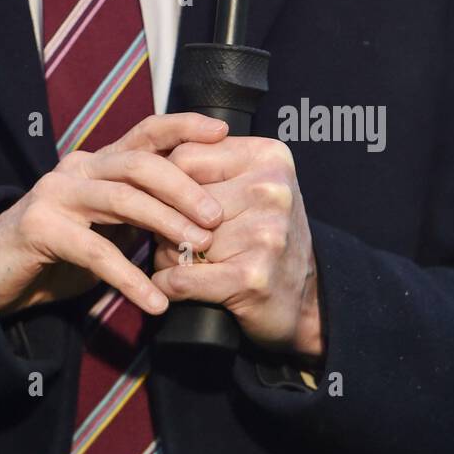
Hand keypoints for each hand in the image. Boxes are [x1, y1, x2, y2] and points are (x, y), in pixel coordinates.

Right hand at [0, 114, 229, 317]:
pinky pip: (94, 251)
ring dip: (164, 223)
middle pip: (138, 163)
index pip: (145, 133)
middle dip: (183, 187)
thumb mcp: (108, 225)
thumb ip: (142, 211)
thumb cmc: (60, 249)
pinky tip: (154, 302)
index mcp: (97, 161)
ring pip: (120, 198)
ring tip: (196, 249)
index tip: (222, 132)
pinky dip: (129, 278)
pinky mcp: (39, 228)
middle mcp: (77, 168)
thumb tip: (203, 216)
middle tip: (215, 217)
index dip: (183, 127)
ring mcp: (55, 194)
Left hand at [149, 134, 323, 361]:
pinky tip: (173, 284)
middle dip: (165, 220)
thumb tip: (148, 161)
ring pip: (177, 238)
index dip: (167, 182)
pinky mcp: (252, 277)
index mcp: (269, 157)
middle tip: (177, 237)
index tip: (174, 200)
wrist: (306, 298)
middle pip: (178, 198)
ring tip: (184, 260)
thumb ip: (209, 163)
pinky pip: (181, 276)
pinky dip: (167, 283)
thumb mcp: (250, 183)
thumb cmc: (266, 233)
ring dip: (167, 254)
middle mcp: (271, 190)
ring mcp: (264, 234)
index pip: (185, 155)